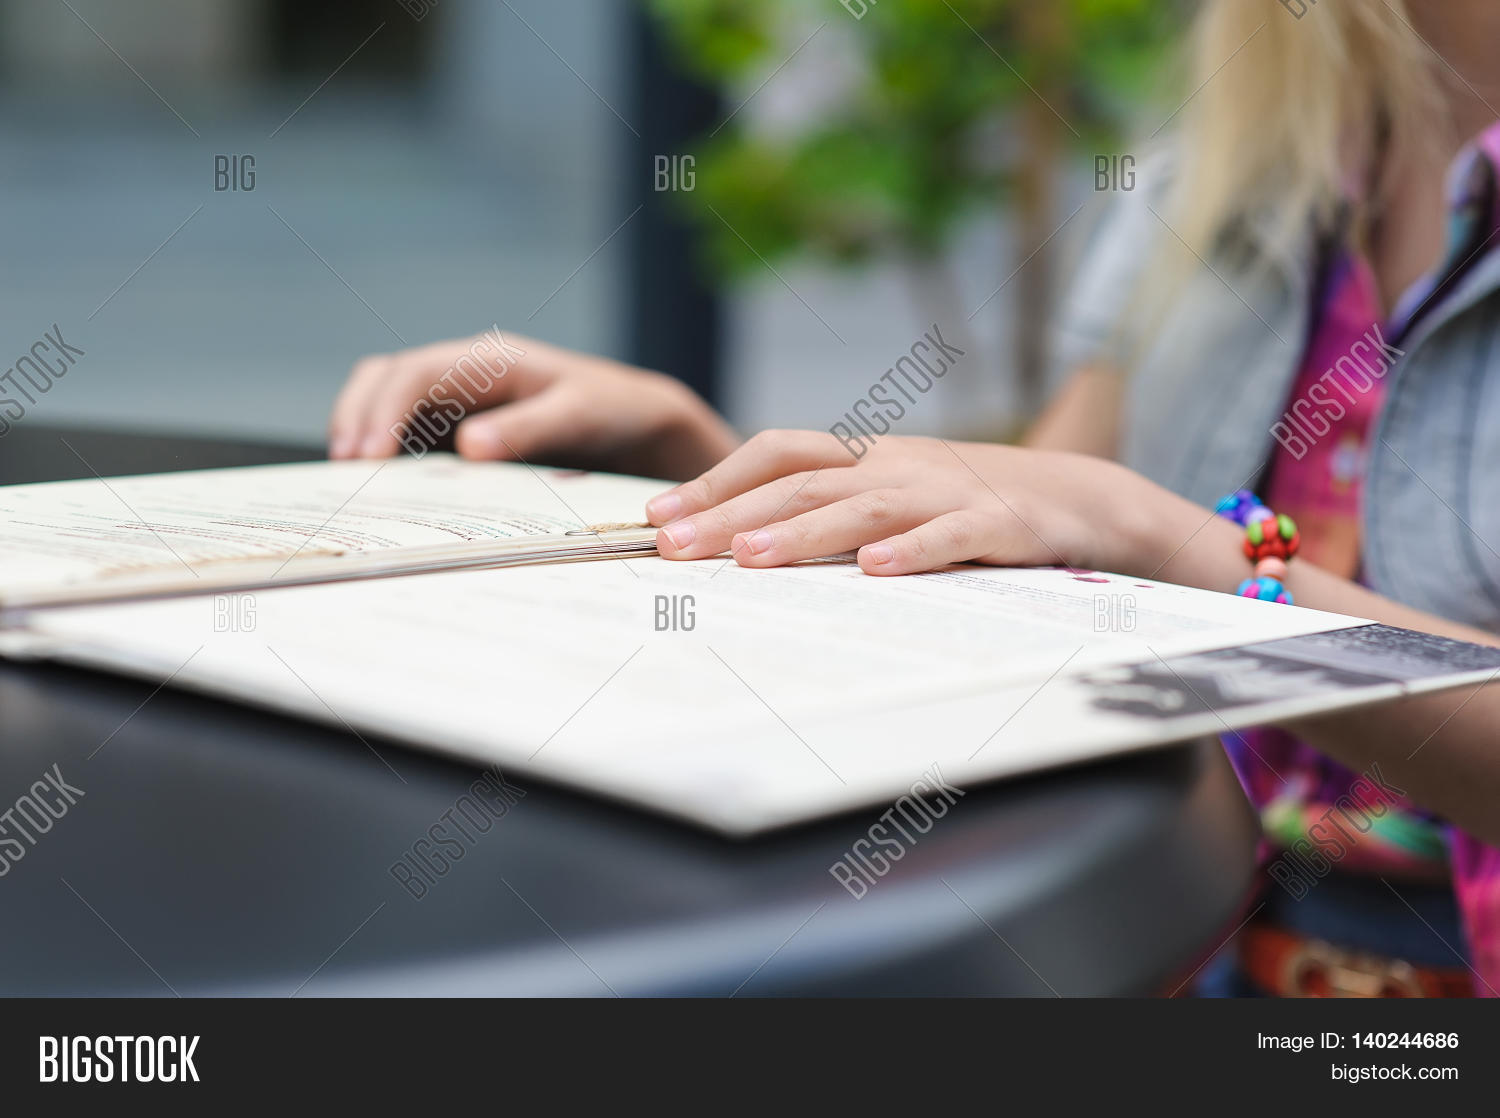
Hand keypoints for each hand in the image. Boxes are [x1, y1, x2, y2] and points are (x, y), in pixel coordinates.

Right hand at [329, 330, 739, 479]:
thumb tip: (470, 446)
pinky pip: (408, 421)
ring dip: (362, 425)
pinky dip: (384, 440)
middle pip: (387, 376)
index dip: (385, 410)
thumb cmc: (610, 408)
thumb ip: (527, 428)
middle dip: (359, 416)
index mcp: (490, 359)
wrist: (634, 415)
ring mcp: (459, 390)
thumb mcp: (577, 417)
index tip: (368, 455)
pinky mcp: (460, 416)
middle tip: (346, 471)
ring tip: (348, 473)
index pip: (416, 373)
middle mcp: (466, 367)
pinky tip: (377, 477)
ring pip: (388, 392)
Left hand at [643, 430, 1185, 576]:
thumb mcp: (895, 497)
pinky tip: (876, 570)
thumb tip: (739, 543)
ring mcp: (947, 491)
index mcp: (866, 456)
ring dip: (803, 532)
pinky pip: (952, 537)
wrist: (1084, 498)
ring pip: (863, 507)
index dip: (716, 479)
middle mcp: (896, 465)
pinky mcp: (998, 524)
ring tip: (749, 558)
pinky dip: (913, 550)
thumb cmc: (970, 505)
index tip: (657, 514)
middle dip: (731, 512)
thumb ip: (831, 511)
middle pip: (802, 482)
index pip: (778, 452)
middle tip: (673, 546)